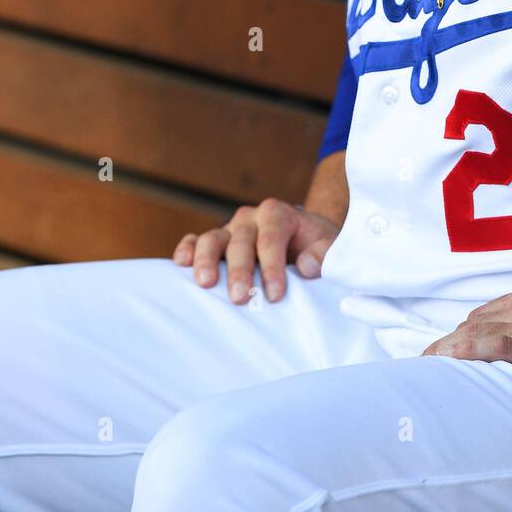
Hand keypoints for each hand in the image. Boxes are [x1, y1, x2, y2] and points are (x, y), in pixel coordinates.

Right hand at [172, 199, 339, 305]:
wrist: (304, 237)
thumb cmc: (316, 245)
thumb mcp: (330, 246)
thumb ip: (323, 254)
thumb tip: (306, 267)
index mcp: (278, 213)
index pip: (272, 239)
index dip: (272, 267)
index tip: (275, 294)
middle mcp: (251, 218)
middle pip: (241, 241)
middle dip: (239, 270)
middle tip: (240, 297)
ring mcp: (231, 229)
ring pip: (213, 238)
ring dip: (207, 260)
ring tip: (206, 283)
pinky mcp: (217, 241)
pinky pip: (196, 240)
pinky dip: (187, 249)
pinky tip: (181, 264)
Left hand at [422, 283, 511, 425]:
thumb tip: (507, 333)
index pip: (484, 314)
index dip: (459, 335)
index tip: (441, 354)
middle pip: (475, 324)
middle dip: (448, 345)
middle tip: (428, 367)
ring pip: (479, 333)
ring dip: (449, 351)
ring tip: (428, 371)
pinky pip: (497, 347)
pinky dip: (469, 351)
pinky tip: (450, 360)